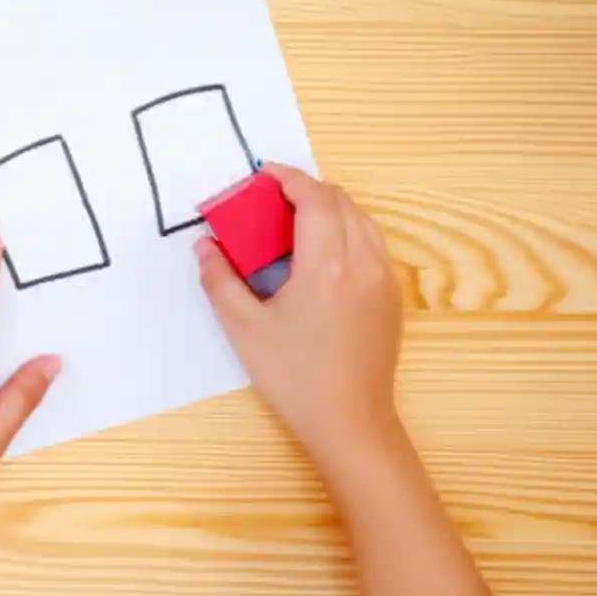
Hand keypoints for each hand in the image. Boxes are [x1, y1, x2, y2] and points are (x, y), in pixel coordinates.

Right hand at [195, 165, 402, 460]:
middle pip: (341, 201)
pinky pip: (373, 244)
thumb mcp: (244, 328)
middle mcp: (363, 263)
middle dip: (306, 190)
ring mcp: (383, 280)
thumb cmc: (294, 377)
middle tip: (270, 201)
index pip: (314, 198)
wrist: (349, 421)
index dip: (288, 178)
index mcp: (326, 265)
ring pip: (362, 220)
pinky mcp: (391, 297)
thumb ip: (220, 280)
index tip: (263, 174)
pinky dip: (347, 231)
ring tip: (294, 222)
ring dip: (329, 209)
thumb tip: (205, 247)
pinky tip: (321, 254)